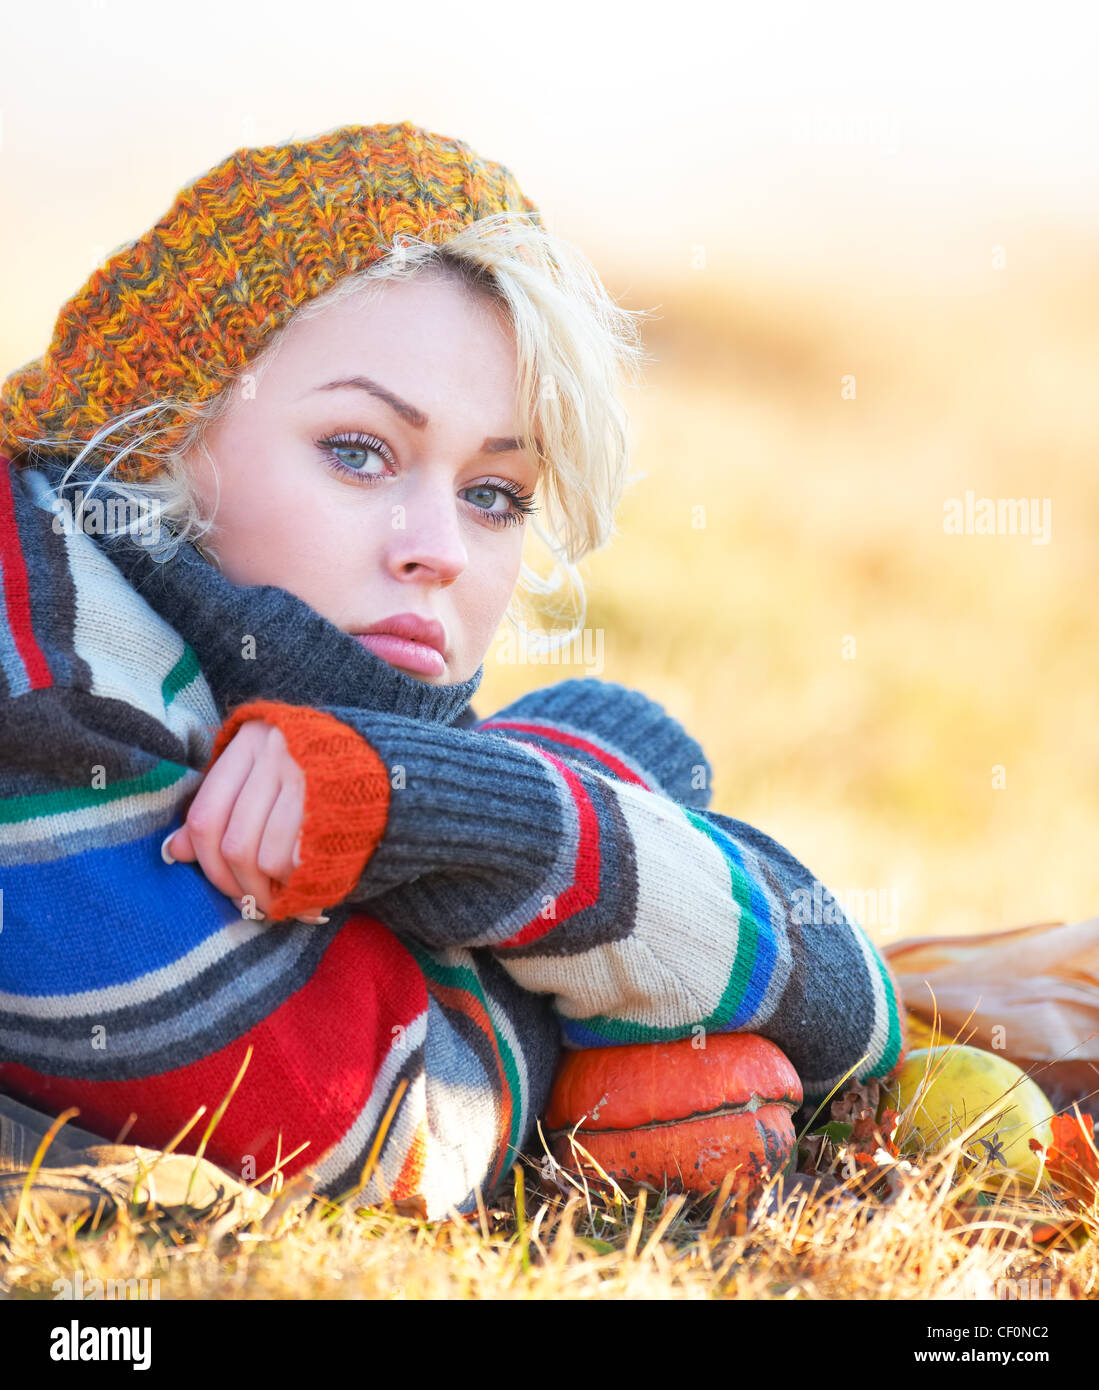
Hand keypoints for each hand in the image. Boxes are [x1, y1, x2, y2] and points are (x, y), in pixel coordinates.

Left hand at [162, 719, 328, 922]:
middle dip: (240, 887)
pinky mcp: (336, 801)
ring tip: (282, 897)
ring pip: (265, 857)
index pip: (206, 816)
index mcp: (249, 741)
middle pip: (234, 843)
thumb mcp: (263, 773)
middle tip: (255, 903)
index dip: (208, 864)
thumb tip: (174, 851)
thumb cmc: (317, 771)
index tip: (225, 885)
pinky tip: (305, 885)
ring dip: (270, 890)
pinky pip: (300, 859)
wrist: (390, 758)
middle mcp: (275, 753)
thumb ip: (222, 807)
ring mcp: (307, 776)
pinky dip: (296, 882)